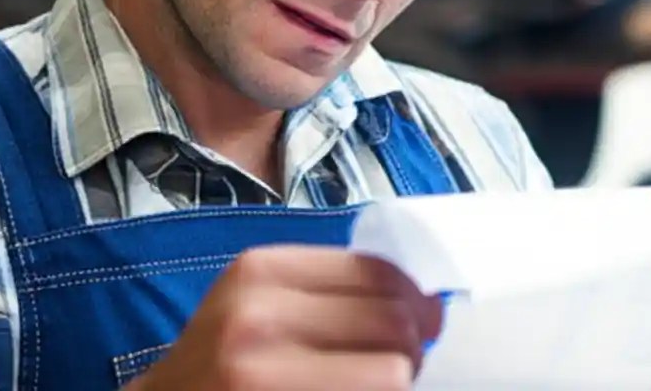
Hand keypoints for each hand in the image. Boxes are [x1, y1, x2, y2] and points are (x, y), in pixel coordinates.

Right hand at [128, 246, 442, 390]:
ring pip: (393, 370)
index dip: (414, 301)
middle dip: (412, 348)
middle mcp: (257, 315)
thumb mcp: (259, 305)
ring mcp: (260, 370)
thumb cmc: (221, 363)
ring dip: (398, 380)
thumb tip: (429, 304)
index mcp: (261, 271)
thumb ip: (330, 293)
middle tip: (400, 367)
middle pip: (394, 321)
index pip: (380, 272)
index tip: (423, 325)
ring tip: (373, 385)